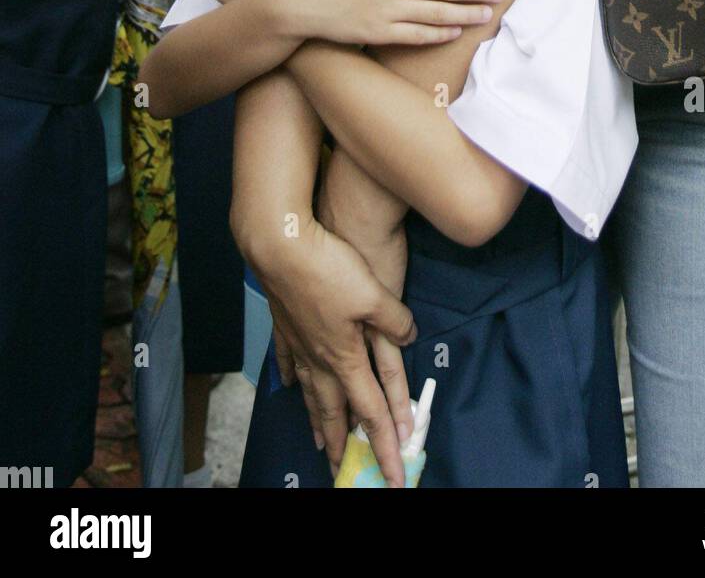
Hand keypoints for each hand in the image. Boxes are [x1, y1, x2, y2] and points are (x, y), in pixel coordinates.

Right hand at [252, 216, 416, 487]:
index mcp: (344, 357)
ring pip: (310, 392)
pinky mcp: (284, 324)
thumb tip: (409, 336)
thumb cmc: (327, 268)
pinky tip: (290, 385)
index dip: (385, 445)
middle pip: (334, 411)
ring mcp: (298, 344)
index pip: (371, 412)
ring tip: (318, 441)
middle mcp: (320, 359)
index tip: (393, 474)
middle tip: (343, 472)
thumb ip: (395, 320)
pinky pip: (288, 360)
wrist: (280, 245)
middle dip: (342, 445)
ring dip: (317, 420)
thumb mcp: (374, 293)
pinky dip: (291, 377)